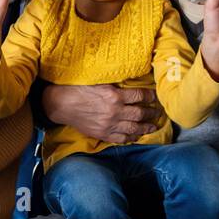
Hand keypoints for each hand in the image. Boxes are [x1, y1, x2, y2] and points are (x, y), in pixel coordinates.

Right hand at [40, 84, 164, 143]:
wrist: (61, 103)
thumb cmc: (78, 88)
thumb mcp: (98, 80)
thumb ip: (115, 84)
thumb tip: (130, 82)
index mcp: (114, 95)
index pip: (139, 96)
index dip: (149, 96)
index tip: (154, 96)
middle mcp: (115, 111)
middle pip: (140, 113)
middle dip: (151, 113)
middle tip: (157, 112)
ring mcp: (109, 124)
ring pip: (133, 128)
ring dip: (145, 127)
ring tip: (153, 126)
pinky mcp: (102, 134)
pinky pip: (121, 138)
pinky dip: (131, 138)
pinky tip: (136, 136)